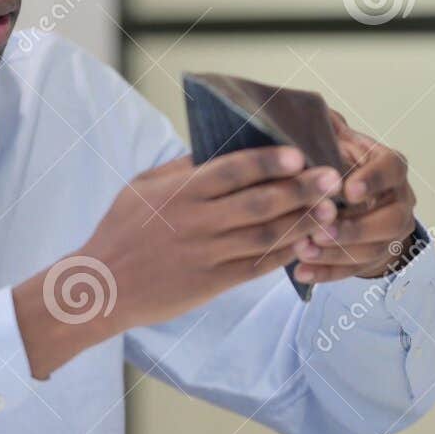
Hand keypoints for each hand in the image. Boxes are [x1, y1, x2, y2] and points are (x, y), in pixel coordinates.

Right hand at [13, 146, 341, 377]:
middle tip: (332, 178)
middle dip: (301, 189)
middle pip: (260, 202)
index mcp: (180, 193)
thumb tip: (221, 146)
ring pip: (265, 236)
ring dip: (302, 222)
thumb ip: (183, 168)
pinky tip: (306, 243)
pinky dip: (285, 255)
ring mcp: (207, 255)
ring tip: (329, 211)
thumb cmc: (121, 230)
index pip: (232, 170)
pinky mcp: (212, 284)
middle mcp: (197, 223)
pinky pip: (258, 268)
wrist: (102, 287)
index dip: (268, 162)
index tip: (298, 153)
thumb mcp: (142, 187)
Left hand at [290, 109, 416, 283]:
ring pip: (372, 249)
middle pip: (391, 220)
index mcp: (390, 167)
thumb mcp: (338, 143)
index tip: (347, 190)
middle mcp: (399, 201)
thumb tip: (313, 113)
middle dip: (354, 228)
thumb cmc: (341, 165)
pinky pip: (354, 270)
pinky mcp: (374, 258)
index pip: (392, 169)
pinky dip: (327, 272)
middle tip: (320, 230)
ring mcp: (390, 233)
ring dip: (337, 253)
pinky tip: (302, 271)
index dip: (372, 180)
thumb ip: (329, 131)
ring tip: (303, 251)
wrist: (354, 199)